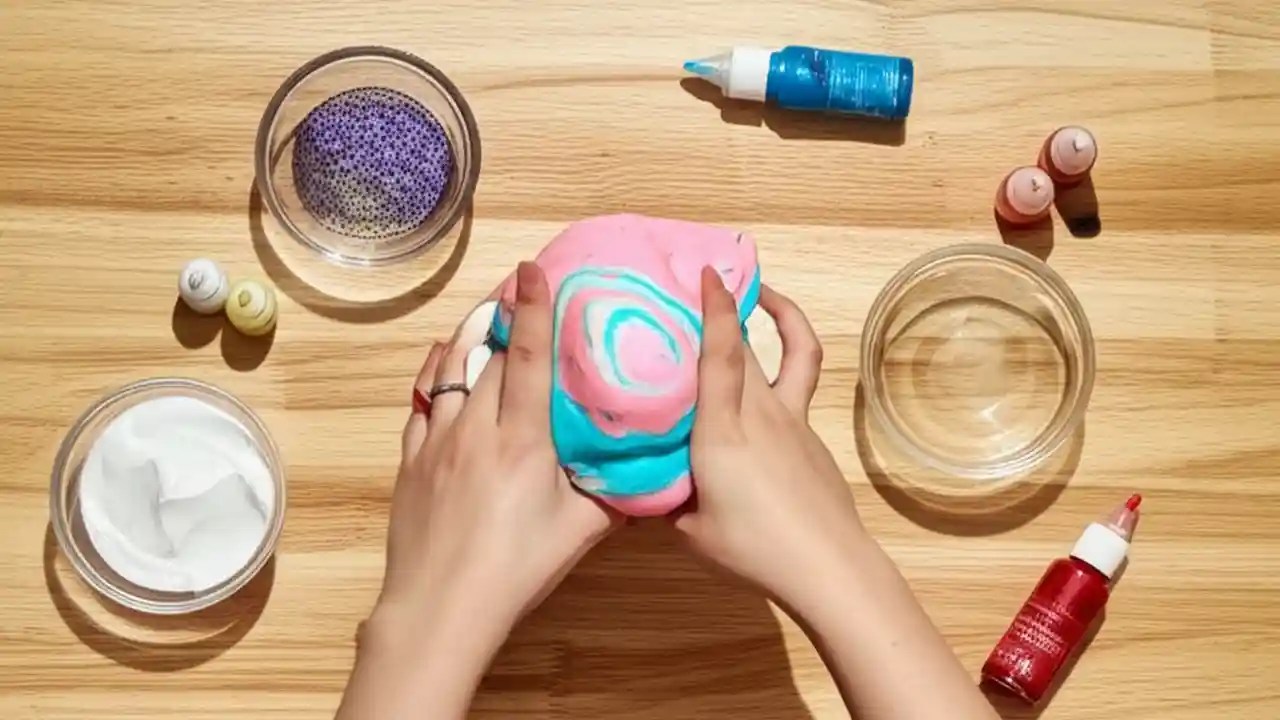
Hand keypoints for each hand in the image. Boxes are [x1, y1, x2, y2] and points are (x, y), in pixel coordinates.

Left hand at [340, 262, 617, 719]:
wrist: (439, 607)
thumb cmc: (515, 571)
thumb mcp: (580, 533)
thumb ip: (615, 495)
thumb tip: (651, 471)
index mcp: (523, 441)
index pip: (529, 358)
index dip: (534, 309)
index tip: (532, 269)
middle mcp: (476, 429)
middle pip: (488, 353)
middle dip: (503, 313)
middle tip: (520, 286)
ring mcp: (437, 441)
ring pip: (450, 368)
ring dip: (469, 335)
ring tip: (485, 313)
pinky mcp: (412, 460)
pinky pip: (423, 401)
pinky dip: (437, 373)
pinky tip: (444, 364)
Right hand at [674, 267, 866, 607]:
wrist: (828, 566)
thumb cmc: (753, 549)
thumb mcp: (689, 530)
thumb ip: (665, 496)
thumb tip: (643, 480)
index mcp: (722, 431)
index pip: (721, 353)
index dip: (715, 308)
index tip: (706, 273)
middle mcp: (761, 413)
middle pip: (748, 345)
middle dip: (730, 304)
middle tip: (707, 279)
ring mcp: (793, 422)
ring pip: (788, 354)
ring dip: (780, 315)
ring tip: (762, 295)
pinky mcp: (811, 437)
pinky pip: (800, 385)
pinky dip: (788, 362)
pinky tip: (768, 379)